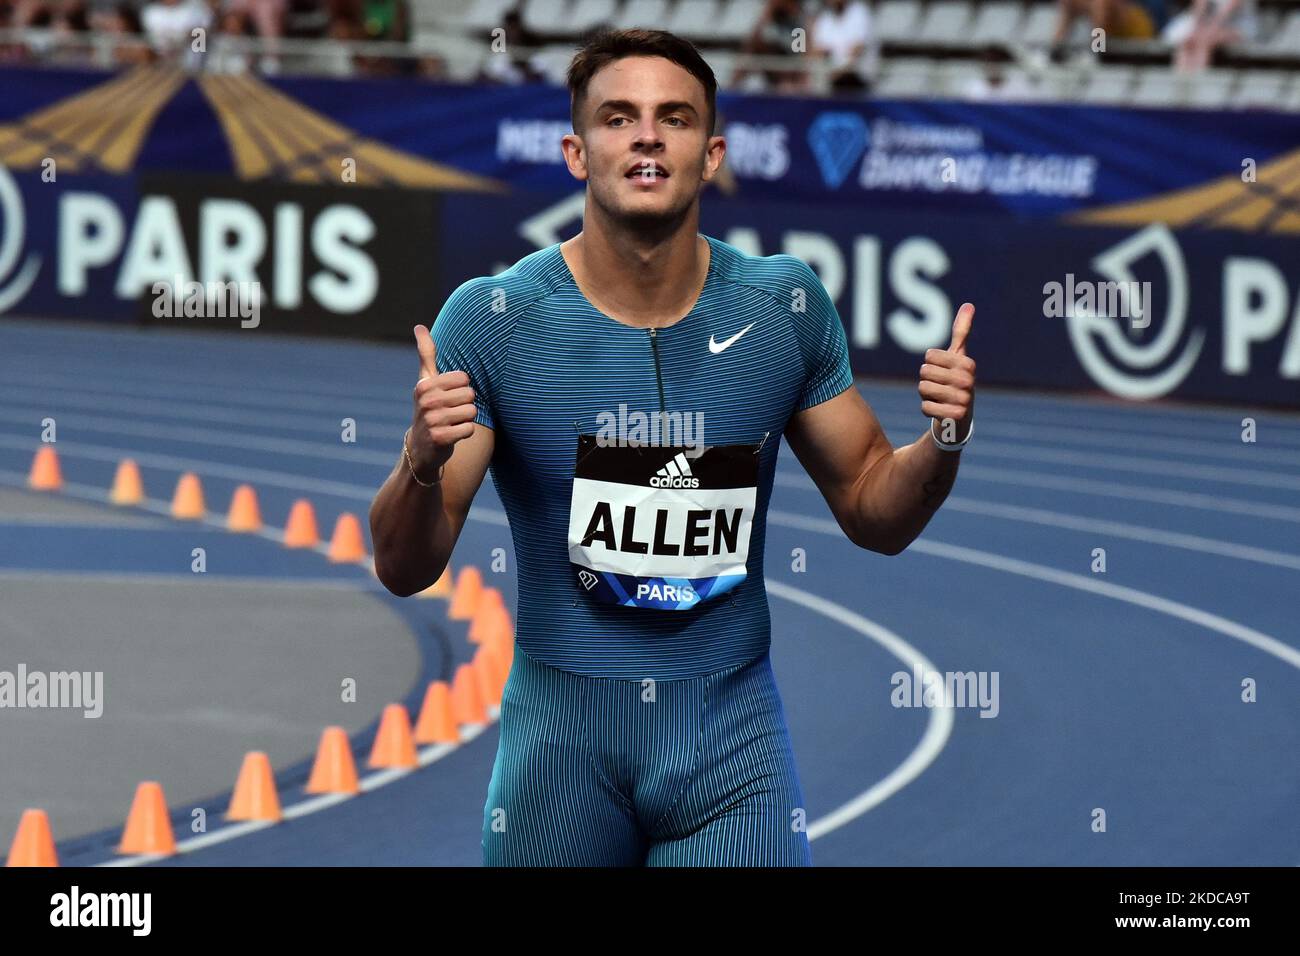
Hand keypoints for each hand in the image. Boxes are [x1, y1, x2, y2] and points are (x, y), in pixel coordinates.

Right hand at [409, 324, 476, 478]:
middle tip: (450, 413)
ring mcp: (432, 420)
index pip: (464, 378)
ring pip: (471, 412)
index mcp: (425, 385)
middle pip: (470, 395)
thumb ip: (426, 354)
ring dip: (466, 420)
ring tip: (451, 424)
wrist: (420, 448)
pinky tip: (452, 435)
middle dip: (465, 405)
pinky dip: (465, 433)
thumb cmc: (429, 410)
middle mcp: (427, 401)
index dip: (461, 389)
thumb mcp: (425, 382)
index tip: (448, 397)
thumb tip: (419, 327)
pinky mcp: (440, 438)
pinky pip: (470, 429)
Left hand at [919, 303, 975, 442]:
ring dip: (926, 395)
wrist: (959, 418)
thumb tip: (968, 305)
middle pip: (924, 372)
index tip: (942, 372)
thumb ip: (961, 331)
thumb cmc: (955, 382)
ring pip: (923, 389)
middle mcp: (968, 381)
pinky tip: (939, 411)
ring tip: (940, 398)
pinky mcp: (955, 416)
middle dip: (926, 380)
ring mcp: (964, 399)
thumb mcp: (958, 357)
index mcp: (968, 364)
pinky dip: (927, 409)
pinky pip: (925, 407)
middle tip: (940, 387)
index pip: (929, 356)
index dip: (930, 364)